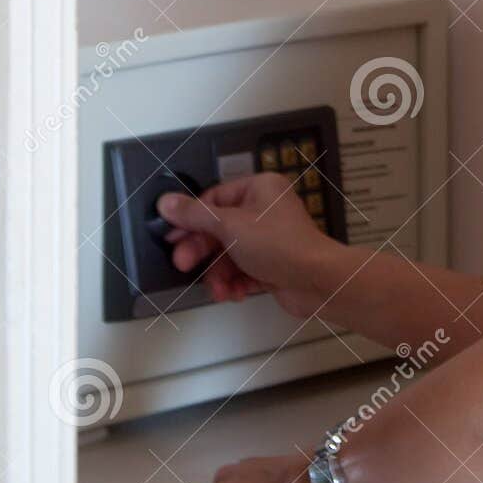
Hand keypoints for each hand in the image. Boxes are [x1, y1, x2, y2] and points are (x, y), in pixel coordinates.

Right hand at [157, 171, 335, 313]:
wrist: (318, 281)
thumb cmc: (278, 245)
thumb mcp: (230, 226)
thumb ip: (195, 216)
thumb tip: (165, 202)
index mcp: (259, 189)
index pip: (214, 199)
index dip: (191, 219)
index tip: (171, 236)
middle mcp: (265, 210)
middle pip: (219, 228)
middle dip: (202, 250)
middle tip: (183, 265)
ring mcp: (269, 238)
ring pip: (229, 253)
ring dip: (220, 273)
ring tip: (219, 289)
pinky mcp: (272, 264)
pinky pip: (243, 269)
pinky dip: (236, 282)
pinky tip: (234, 294)